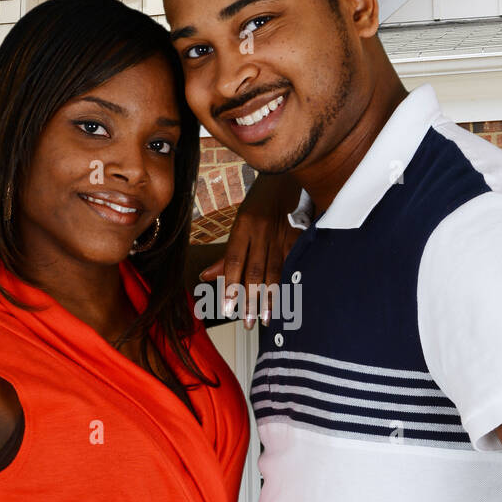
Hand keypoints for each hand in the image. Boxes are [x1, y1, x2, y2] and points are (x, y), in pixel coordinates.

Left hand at [197, 173, 301, 327]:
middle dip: (251, 300)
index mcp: (242, 228)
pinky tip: (290, 298)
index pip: (234, 262)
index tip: (227, 309)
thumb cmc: (257, 205)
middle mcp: (261, 233)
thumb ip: (225, 255)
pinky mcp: (296, 237)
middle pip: (255, 271)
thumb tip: (204, 276)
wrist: (284, 179)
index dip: (230, 286)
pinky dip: (290, 281)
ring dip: (270, 297)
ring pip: (275, 271)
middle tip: (248, 323)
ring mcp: (280, 235)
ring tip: (267, 318)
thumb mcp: (238, 226)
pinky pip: (292, 263)